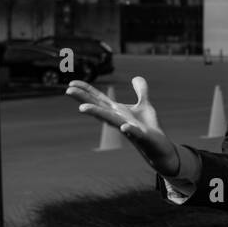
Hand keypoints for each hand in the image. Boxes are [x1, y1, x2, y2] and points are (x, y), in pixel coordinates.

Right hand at [65, 77, 180, 174]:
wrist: (159, 148)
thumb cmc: (149, 127)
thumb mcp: (145, 105)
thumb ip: (141, 91)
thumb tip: (136, 77)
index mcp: (118, 112)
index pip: (99, 99)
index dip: (86, 90)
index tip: (71, 83)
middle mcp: (119, 120)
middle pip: (99, 108)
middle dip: (84, 99)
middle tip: (68, 90)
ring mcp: (129, 129)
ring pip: (111, 120)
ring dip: (97, 114)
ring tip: (82, 108)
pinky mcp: (142, 137)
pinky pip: (134, 132)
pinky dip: (128, 129)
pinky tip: (124, 127)